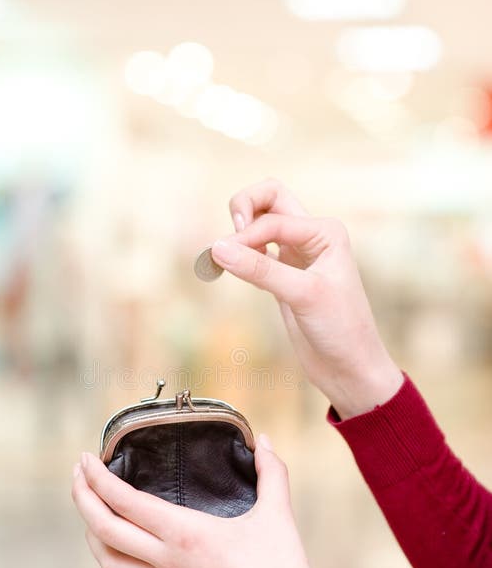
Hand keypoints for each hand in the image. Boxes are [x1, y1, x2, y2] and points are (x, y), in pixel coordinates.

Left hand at [71, 434, 313, 567]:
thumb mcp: (277, 514)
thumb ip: (271, 472)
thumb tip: (267, 441)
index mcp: (184, 534)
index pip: (124, 502)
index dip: (98, 479)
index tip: (85, 459)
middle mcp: (167, 562)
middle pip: (103, 531)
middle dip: (82, 499)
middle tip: (78, 475)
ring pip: (111, 562)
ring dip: (94, 534)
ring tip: (93, 511)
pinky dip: (127, 554)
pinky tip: (139, 543)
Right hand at [211, 178, 402, 419]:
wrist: (350, 368)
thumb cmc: (341, 330)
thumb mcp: (302, 295)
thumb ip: (259, 270)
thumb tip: (218, 248)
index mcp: (325, 232)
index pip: (271, 219)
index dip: (244, 236)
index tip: (221, 257)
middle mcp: (311, 237)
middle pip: (268, 199)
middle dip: (243, 207)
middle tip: (227, 238)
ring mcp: (296, 256)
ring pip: (261, 223)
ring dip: (238, 232)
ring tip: (221, 258)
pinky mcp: (283, 276)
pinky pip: (256, 252)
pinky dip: (240, 255)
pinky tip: (231, 270)